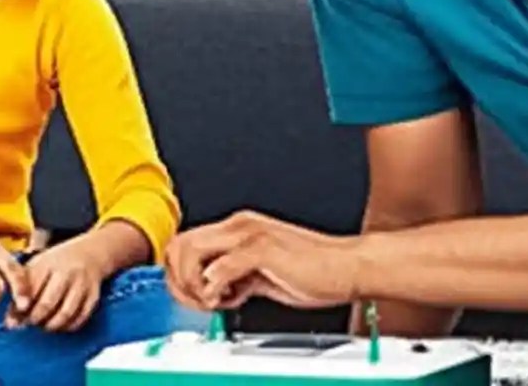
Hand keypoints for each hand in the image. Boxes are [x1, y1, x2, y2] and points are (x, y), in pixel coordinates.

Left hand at [7, 235, 108, 330]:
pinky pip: (81, 317)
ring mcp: (82, 284)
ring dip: (52, 325)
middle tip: (30, 322)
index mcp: (47, 264)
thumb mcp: (36, 268)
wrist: (90, 253)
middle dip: (35, 319)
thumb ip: (20, 292)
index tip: (14, 319)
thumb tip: (10, 323)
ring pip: (65, 313)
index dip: (20, 309)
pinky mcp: (93, 295)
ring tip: (44, 324)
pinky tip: (61, 324)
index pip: (30, 290)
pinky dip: (69, 326)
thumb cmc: (56, 263)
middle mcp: (66, 272)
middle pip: (47, 303)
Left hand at [164, 211, 362, 310]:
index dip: (179, 275)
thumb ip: (235, 276)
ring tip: (215, 301)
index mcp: (239, 228)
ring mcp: (250, 234)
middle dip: (179, 281)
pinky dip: (215, 290)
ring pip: (190, 252)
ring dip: (194, 285)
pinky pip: (218, 268)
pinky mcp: (262, 249)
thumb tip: (212, 290)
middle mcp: (240, 225)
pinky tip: (233, 299)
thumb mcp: (263, 272)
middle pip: (178, 244)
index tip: (194, 296)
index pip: (185, 243)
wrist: (349, 265)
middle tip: (201, 301)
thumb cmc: (315, 270)